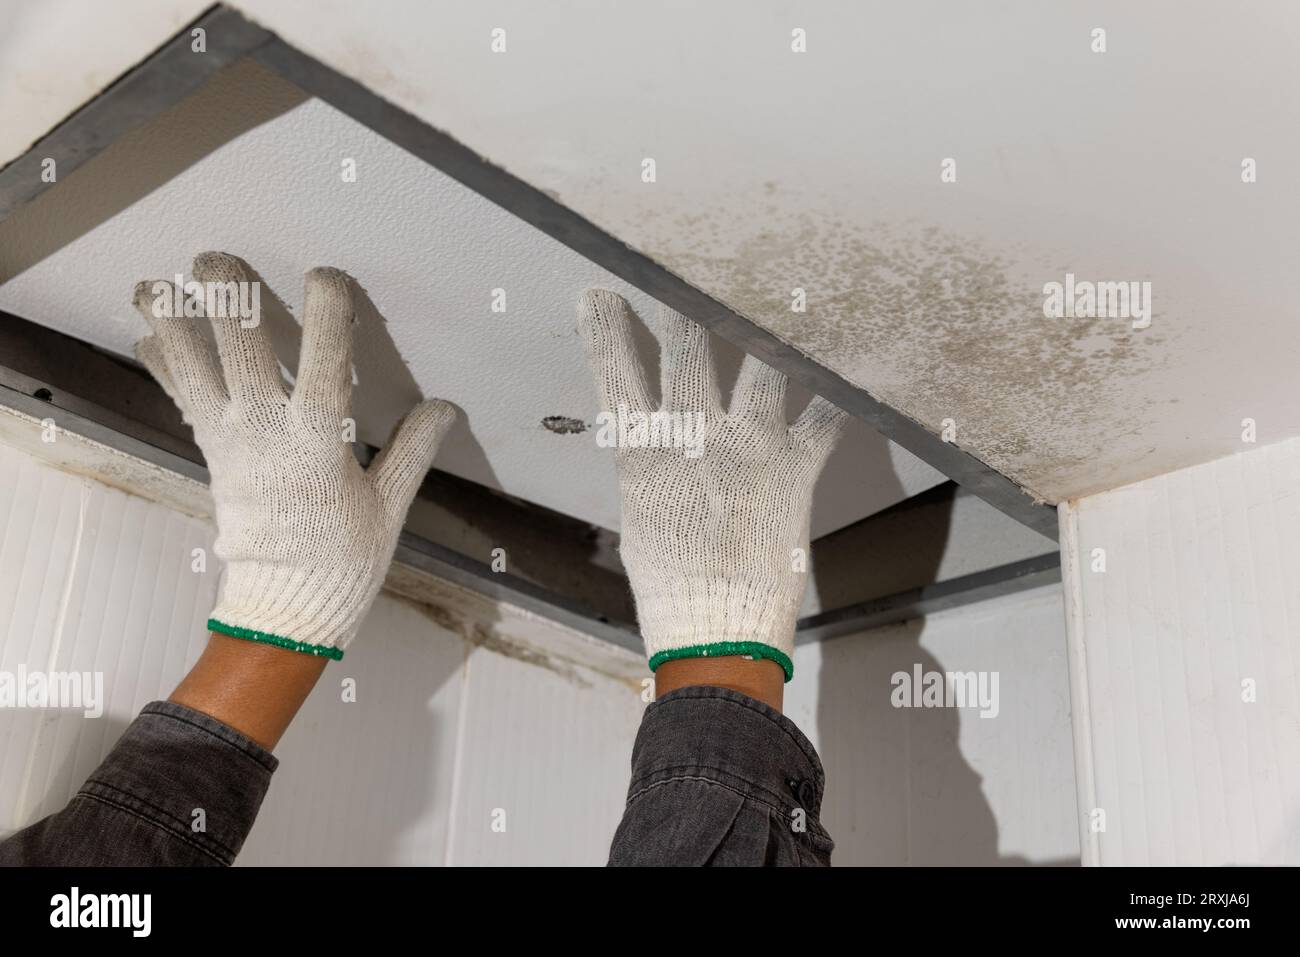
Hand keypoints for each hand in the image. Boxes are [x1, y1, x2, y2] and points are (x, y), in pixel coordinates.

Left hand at [134, 252, 454, 658]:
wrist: (285, 604)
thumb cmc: (342, 557)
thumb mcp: (389, 506)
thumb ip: (412, 451)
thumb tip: (445, 408)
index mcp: (319, 440)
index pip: (326, 358)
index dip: (327, 310)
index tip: (327, 275)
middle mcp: (267, 431)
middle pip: (242, 349)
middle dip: (228, 298)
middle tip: (215, 260)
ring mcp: (230, 441)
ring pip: (195, 370)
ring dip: (173, 324)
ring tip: (155, 285)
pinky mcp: (210, 455)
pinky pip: (181, 401)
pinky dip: (164, 367)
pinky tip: (150, 337)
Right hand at [577, 290, 846, 681]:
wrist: (718, 632)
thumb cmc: (672, 586)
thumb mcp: (641, 519)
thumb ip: (649, 469)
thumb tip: (653, 444)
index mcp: (646, 452)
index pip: (616, 374)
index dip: (606, 329)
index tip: (601, 292)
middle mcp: (696, 435)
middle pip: (689, 346)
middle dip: (687, 302)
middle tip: (693, 271)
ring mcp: (750, 446)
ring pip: (763, 362)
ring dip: (770, 326)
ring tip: (783, 291)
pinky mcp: (796, 467)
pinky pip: (826, 415)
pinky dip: (843, 388)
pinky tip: (855, 359)